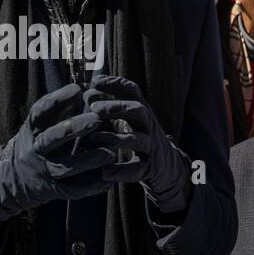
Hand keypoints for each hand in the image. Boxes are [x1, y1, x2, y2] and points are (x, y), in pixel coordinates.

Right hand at [0, 83, 114, 220]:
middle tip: (97, 119)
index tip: (77, 88)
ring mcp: (43, 171)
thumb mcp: (37, 127)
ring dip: (88, 160)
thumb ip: (56, 111)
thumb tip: (82, 89)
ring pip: (65, 166)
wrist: (10, 181)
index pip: (40, 112)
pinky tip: (108, 179)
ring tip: (109, 153)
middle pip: (53, 138)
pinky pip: (73, 189)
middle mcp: (35, 149)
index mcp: (31, 130)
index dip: (58, 99)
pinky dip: (91, 185)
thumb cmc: (34, 145)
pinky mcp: (53, 190)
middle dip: (74, 128)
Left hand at [83, 75, 190, 211]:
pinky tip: (104, 172)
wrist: (166, 168)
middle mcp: (148, 125)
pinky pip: (137, 169)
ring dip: (114, 139)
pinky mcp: (150, 168)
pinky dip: (121, 171)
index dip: (115, 84)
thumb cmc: (138, 138)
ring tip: (92, 140)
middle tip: (95, 108)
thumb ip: (109, 108)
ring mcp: (151, 146)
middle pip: (138, 110)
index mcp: (140, 111)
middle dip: (117, 107)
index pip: (132, 91)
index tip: (95, 82)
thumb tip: (86, 93)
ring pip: (137, 140)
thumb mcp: (127, 120)